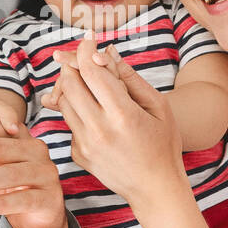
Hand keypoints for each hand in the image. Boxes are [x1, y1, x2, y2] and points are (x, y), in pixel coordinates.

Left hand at [51, 37, 188, 204]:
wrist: (155, 188)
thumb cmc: (163, 145)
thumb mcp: (158, 107)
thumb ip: (131, 78)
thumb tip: (108, 52)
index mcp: (122, 114)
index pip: (91, 71)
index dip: (86, 49)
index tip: (89, 39)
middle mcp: (99, 129)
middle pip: (70, 83)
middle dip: (73, 64)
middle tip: (82, 57)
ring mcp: (85, 144)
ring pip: (64, 101)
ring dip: (71, 85)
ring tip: (88, 81)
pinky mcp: (78, 153)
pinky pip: (70, 122)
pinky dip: (77, 109)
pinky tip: (95, 111)